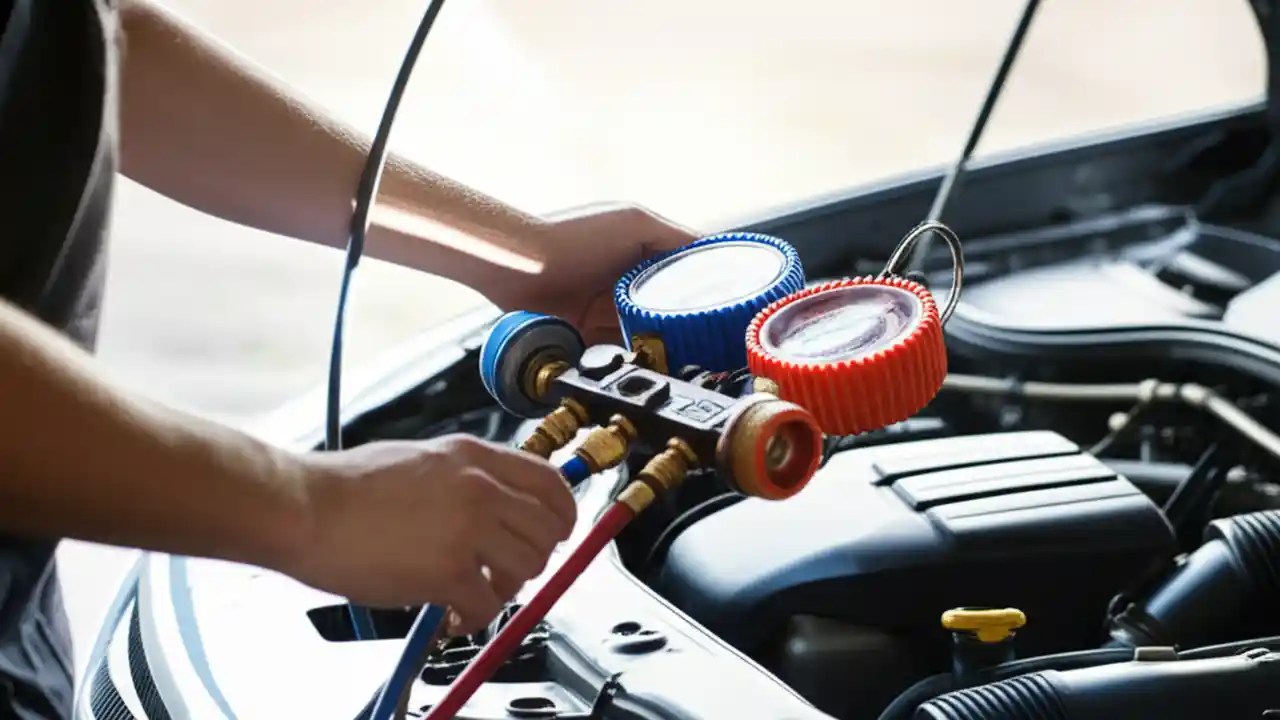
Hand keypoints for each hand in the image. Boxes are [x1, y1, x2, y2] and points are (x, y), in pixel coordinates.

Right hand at [286, 435, 575, 633]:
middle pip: (548, 529)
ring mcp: (466, 529)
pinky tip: (451, 616)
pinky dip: (473, 619)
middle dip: (535, 557)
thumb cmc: (347, 488)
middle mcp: (479, 488)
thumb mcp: (422, 459)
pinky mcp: (447, 571)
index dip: (563, 513)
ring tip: (476, 593)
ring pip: (527, 568)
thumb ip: (465, 477)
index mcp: (473, 456)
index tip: (559, 531)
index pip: (550, 481)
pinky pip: (487, 605)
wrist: (306, 508)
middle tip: (509, 571)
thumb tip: (495, 502)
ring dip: (506, 590)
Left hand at [491, 204, 697, 344]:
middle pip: (666, 311)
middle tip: (705, 342)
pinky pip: (614, 352)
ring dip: (658, 346)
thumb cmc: (572, 236)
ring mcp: (603, 311)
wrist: (517, 265)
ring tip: (680, 356)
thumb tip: (710, 252)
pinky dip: (628, 358)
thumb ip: (672, 237)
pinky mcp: (584, 335)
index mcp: (640, 253)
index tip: (727, 308)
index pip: (683, 275)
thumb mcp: (632, 222)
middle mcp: (623, 283)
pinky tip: (644, 363)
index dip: (706, 290)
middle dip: (683, 326)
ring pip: (643, 335)